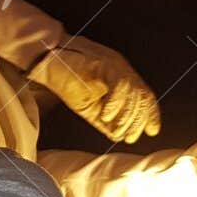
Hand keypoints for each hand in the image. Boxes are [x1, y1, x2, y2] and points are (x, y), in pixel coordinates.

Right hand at [26, 35, 160, 143]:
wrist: (45, 60)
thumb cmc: (64, 78)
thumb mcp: (87, 105)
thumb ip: (102, 120)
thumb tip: (117, 136)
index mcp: (120, 77)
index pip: (145, 96)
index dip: (150, 115)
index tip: (151, 132)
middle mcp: (121, 68)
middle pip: (143, 95)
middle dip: (138, 120)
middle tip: (131, 137)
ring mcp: (114, 64)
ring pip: (134, 91)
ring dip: (127, 116)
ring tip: (118, 130)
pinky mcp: (104, 63)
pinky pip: (118, 85)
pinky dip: (115, 103)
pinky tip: (106, 116)